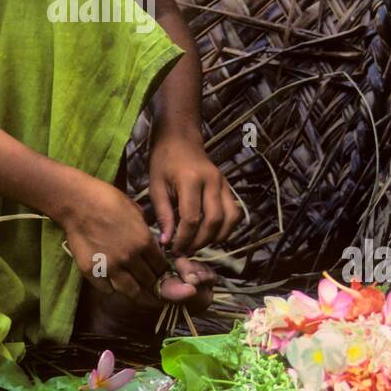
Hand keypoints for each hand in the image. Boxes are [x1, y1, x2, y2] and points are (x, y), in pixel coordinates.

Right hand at [62, 178, 177, 305]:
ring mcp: (110, 267)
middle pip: (148, 281)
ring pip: (130, 291)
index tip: (161, 273)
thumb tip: (150, 240)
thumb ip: (144, 230)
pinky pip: (107, 289)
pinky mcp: (92, 272)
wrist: (77, 202)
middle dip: (154, 285)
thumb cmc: (107, 199)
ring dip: (137, 294)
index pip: (161, 266)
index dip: (163, 271)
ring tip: (140, 297)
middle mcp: (130, 258)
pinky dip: (112, 289)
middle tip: (154, 287)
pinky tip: (114, 285)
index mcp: (144, 241)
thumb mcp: (135, 210)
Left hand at [148, 130, 242, 256]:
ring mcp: (224, 184)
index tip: (174, 250)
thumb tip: (167, 242)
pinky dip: (226, 228)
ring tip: (198, 244)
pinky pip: (234, 212)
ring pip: (229, 219)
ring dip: (215, 237)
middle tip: (186, 250)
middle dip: (199, 241)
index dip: (184, 239)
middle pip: (212, 221)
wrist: (181, 139)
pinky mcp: (228, 187)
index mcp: (191, 180)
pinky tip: (211, 234)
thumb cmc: (164, 162)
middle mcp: (212, 182)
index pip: (191, 218)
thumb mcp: (156, 187)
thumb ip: (163, 214)